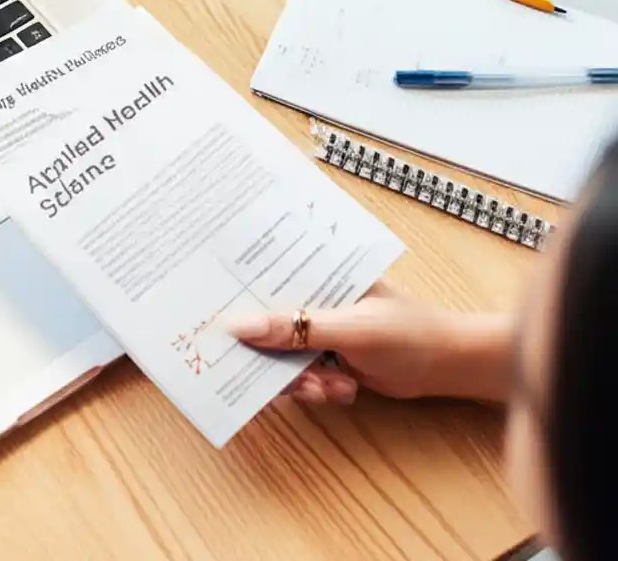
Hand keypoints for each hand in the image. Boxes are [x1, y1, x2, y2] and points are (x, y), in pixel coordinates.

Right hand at [224, 283, 512, 403]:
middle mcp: (313, 297)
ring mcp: (318, 329)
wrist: (449, 368)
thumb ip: (295, 329)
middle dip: (272, 355)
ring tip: (327, 384)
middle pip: (264, 323)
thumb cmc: (410, 335)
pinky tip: (342, 388)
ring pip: (279, 356)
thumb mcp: (350, 330)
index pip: (263, 277)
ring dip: (299, 378)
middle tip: (283, 371)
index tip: (212, 320)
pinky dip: (314, 388)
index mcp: (317, 273)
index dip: (236, 297)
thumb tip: (238, 327)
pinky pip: (296, 375)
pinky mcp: (324, 357)